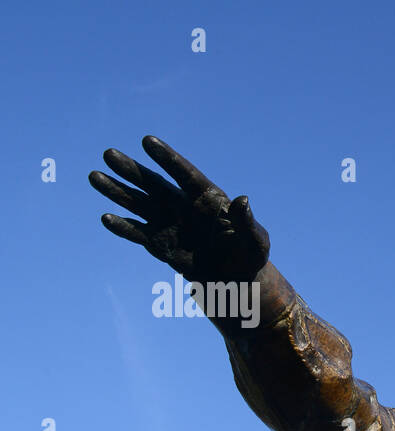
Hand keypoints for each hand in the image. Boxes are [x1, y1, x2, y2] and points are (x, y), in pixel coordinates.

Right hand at [89, 135, 268, 282]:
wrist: (235, 281)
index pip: (184, 174)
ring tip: (94, 177)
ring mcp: (168, 223)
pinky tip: (106, 218)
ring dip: (117, 191)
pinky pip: (138, 233)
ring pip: (139, 204)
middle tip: (108, 154)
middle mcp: (183, 206)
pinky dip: (123, 228)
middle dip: (131, 170)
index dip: (166, 158)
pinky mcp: (159, 244)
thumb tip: (242, 200)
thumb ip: (247, 222)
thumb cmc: (249, 256)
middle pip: (154, 184)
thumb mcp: (255, 242)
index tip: (147, 141)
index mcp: (207, 198)